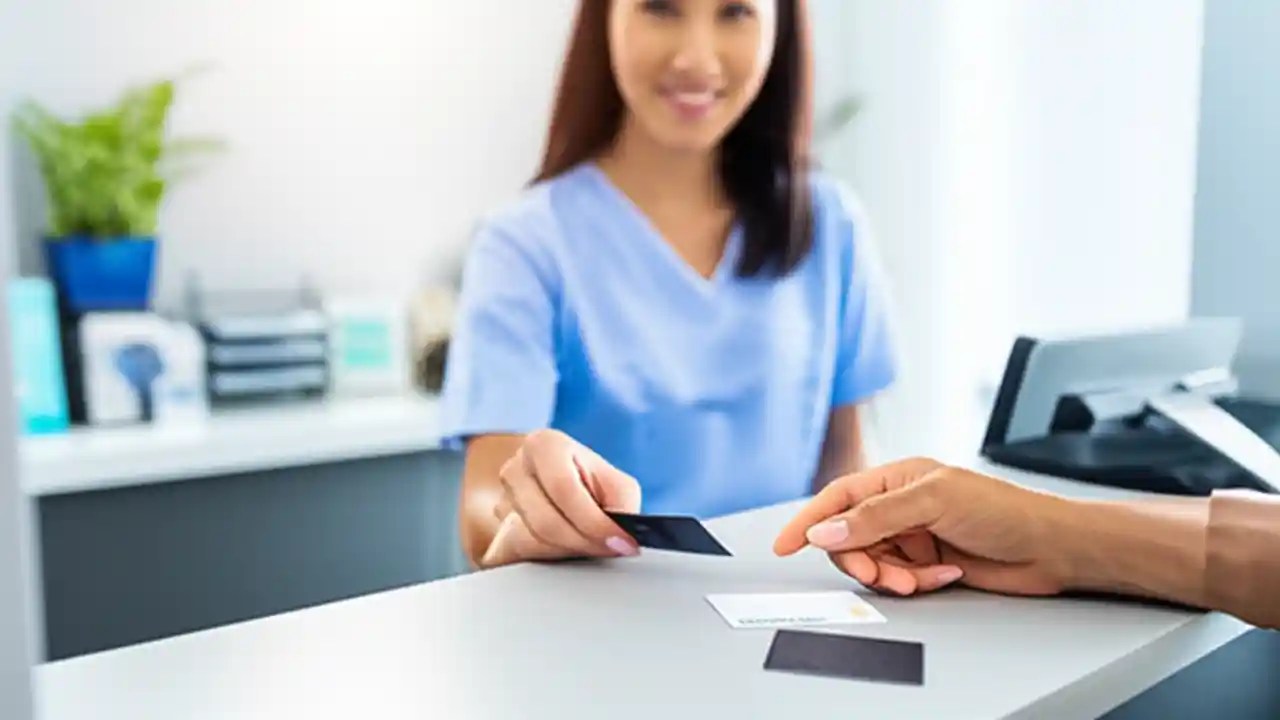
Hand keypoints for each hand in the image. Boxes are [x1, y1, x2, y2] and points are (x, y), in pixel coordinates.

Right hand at [481, 430, 641, 567]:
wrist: (564, 496)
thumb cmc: (591, 486)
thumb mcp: (618, 486)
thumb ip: (623, 505)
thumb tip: (623, 537)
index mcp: (543, 444)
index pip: (563, 488)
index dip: (593, 521)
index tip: (619, 542)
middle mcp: (514, 468)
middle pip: (545, 522)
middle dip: (583, 542)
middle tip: (608, 549)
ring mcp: (500, 501)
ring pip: (531, 542)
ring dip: (567, 552)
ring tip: (588, 544)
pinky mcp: (495, 536)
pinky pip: (518, 558)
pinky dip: (548, 560)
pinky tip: (566, 551)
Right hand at [774, 458, 1073, 596]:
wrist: (1051, 548)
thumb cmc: (1003, 510)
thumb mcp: (932, 503)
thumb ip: (874, 518)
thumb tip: (825, 531)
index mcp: (896, 478)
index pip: (837, 498)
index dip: (807, 520)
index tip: (783, 545)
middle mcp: (900, 506)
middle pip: (848, 537)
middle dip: (859, 560)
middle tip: (879, 575)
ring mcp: (914, 535)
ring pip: (872, 562)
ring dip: (889, 576)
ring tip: (919, 580)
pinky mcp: (929, 563)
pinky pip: (900, 578)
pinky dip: (916, 582)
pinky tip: (944, 574)